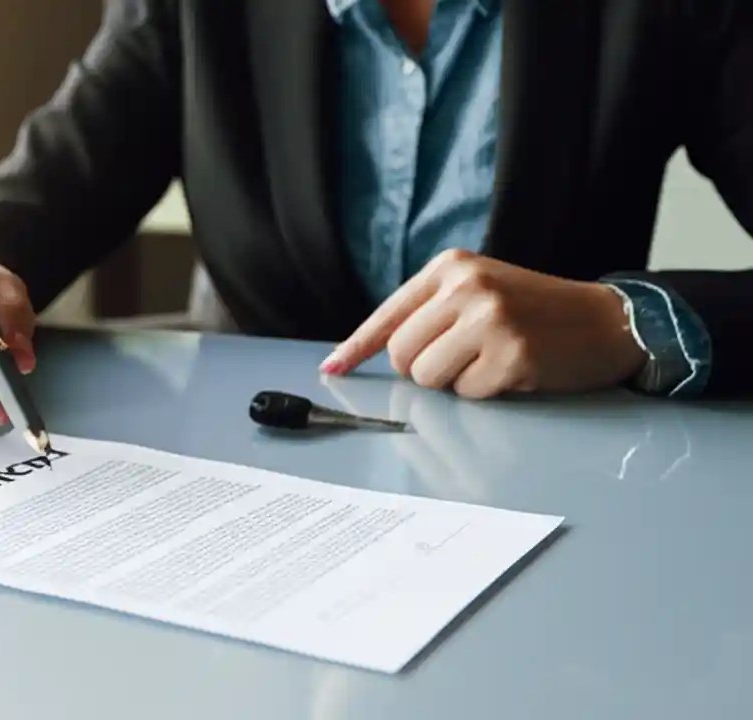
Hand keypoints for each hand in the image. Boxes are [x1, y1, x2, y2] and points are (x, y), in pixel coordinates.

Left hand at [320, 249, 646, 398]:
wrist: (608, 320)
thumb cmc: (536, 311)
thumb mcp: (479, 291)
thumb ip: (432, 312)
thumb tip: (380, 352)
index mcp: (451, 267)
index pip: (389, 314)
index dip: (357, 346)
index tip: (331, 368)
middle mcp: (466, 287)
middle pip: (403, 354)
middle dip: (423, 370)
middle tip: (461, 361)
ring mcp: (489, 319)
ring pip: (429, 378)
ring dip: (455, 382)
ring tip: (489, 361)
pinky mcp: (511, 354)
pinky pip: (468, 393)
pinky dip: (486, 392)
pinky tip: (514, 370)